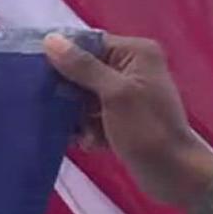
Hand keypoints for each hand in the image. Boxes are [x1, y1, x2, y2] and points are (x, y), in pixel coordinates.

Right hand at [44, 33, 212, 208]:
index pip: (88, 44)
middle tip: (59, 112)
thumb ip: (82, 67)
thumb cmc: (147, 130)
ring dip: (77, 117)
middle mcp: (131, 68)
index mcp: (135, 53)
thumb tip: (50, 40)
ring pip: (82, 96)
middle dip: (69, 94)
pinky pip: (90, 115)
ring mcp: (125, 93)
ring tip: (82, 134)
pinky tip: (92, 144)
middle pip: (82, 71)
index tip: (38, 75)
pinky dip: (87, 129)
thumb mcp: (114, 95)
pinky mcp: (120, 117)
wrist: (174, 174)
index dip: (63, 58)